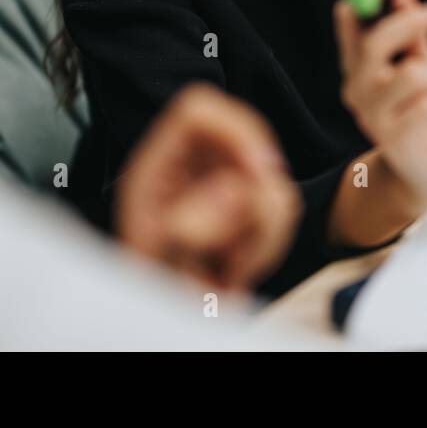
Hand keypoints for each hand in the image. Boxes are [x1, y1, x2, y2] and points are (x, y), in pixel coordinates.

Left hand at [114, 83, 300, 290]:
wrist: (157, 317)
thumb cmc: (143, 286)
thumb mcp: (156, 254)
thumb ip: (189, 225)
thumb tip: (233, 188)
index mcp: (160, 165)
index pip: (198, 111)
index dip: (236, 131)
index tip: (261, 171)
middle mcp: (194, 168)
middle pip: (250, 143)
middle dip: (257, 200)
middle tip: (235, 255)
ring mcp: (226, 186)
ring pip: (275, 183)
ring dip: (263, 235)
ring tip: (228, 274)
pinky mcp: (250, 211)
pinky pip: (283, 213)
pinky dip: (267, 247)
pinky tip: (236, 271)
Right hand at [333, 0, 426, 207]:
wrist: (425, 171)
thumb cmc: (424, 114)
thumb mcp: (422, 67)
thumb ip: (413, 37)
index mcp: (359, 63)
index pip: (348, 18)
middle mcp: (356, 87)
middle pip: (373, 43)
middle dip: (413, 21)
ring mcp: (371, 115)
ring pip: (408, 76)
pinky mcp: (393, 139)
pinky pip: (425, 106)